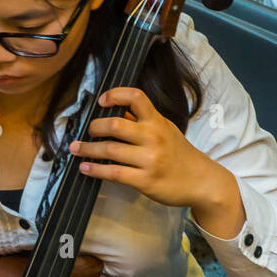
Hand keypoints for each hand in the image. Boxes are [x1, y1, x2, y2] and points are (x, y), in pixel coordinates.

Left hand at [70, 86, 243, 232]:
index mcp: (157, 121)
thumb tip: (117, 111)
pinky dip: (95, 170)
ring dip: (88, 149)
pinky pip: (114, 173)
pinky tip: (85, 168)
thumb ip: (143, 122)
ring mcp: (149, 160)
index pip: (136, 97)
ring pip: (110, 150)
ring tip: (75, 149)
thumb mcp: (166, 131)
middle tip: (87, 131)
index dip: (115, 95)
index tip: (102, 100)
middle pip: (115, 125)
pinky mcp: (144, 180)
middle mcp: (153, 137)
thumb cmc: (180, 155)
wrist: (201, 181)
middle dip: (95, 127)